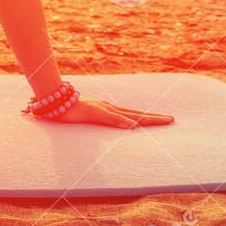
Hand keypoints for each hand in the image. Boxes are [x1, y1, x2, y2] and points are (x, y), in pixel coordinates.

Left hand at [49, 96, 172, 128]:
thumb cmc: (72, 110)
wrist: (54, 100)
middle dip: (154, 118)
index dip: (153, 120)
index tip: (170, 120)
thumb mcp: (94, 115)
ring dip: (143, 116)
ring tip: (155, 118)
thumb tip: (133, 125)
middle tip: (171, 119)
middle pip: (136, 113)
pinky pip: (117, 114)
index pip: (138, 116)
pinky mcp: (96, 109)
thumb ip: (112, 119)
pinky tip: (128, 119)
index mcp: (112, 111)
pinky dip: (128, 117)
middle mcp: (110, 108)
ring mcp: (103, 108)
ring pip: (128, 112)